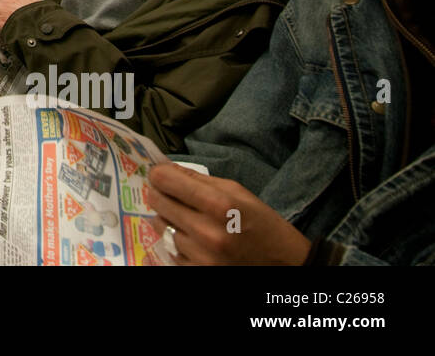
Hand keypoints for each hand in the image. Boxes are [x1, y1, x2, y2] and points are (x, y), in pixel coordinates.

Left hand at [146, 163, 311, 264]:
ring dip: (168, 219)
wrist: (282, 264)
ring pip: (159, 225)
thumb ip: (198, 179)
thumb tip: (165, 168)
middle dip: (162, 194)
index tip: (161, 174)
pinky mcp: (196, 271)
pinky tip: (193, 239)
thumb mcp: (237, 192)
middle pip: (157, 202)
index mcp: (219, 205)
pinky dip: (176, 241)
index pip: (165, 181)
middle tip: (172, 195)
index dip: (159, 174)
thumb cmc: (261, 223)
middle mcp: (206, 231)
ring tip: (187, 219)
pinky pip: (169, 248)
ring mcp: (200, 256)